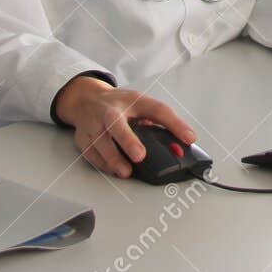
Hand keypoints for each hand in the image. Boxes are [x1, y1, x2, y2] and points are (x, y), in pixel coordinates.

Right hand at [53, 77, 197, 178]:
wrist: (87, 99)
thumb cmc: (120, 106)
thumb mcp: (143, 106)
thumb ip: (162, 123)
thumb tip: (183, 143)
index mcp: (132, 101)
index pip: (157, 109)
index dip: (175, 124)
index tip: (189, 138)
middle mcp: (110, 110)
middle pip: (116, 123)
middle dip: (127, 139)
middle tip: (139, 155)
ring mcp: (93, 123)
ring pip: (100, 141)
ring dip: (113, 158)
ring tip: (126, 172)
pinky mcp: (82, 138)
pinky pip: (91, 153)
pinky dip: (102, 164)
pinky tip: (113, 170)